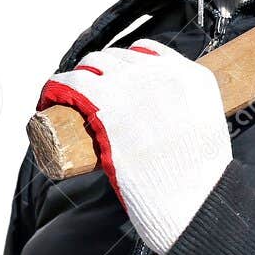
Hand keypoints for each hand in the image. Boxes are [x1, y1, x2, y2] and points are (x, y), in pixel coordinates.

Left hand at [36, 40, 231, 253]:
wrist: (191, 202)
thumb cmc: (198, 184)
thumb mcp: (204, 135)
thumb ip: (185, 121)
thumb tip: (164, 133)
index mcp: (192, 78)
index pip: (149, 53)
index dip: (128, 67)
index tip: (117, 82)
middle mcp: (162, 73)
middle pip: (119, 58)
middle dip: (102, 73)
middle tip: (90, 94)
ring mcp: (132, 84)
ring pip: (94, 63)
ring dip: (80, 77)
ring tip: (69, 97)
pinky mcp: (104, 101)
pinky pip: (71, 81)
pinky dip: (57, 88)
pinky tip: (50, 100)